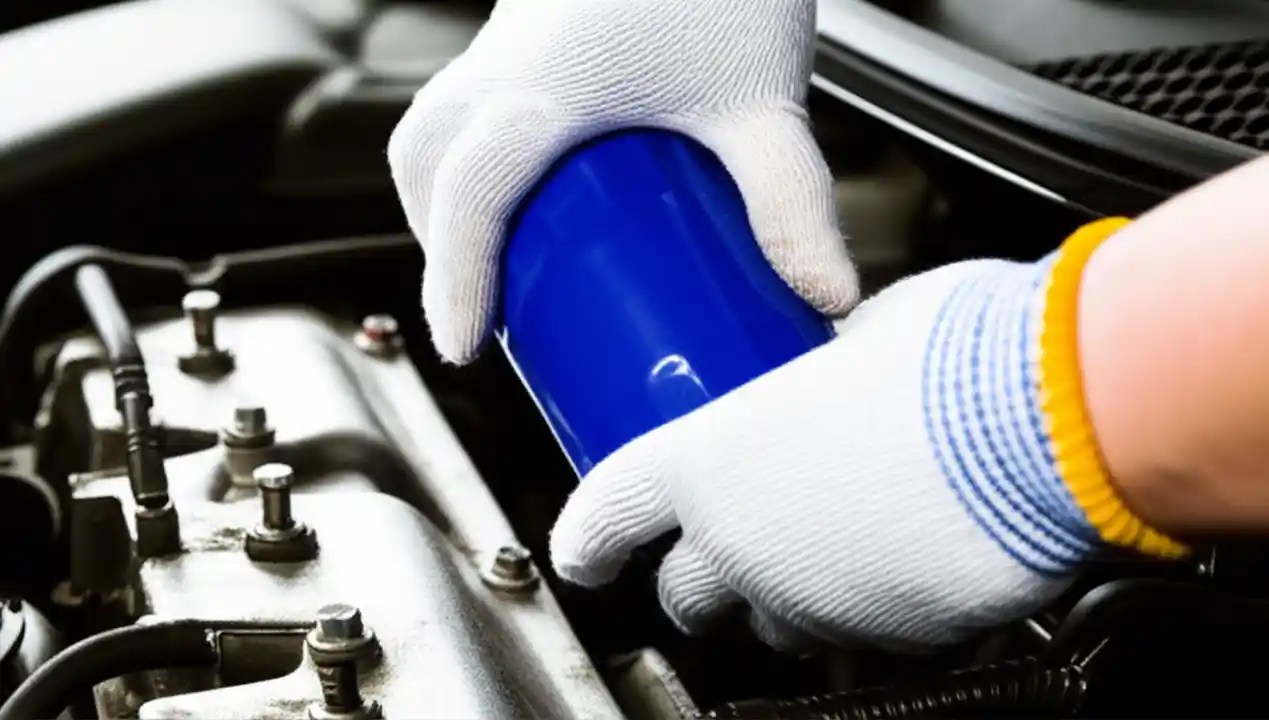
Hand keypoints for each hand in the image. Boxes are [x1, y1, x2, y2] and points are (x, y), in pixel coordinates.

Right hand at [388, 0, 858, 362]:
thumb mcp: (761, 106)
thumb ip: (791, 206)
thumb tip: (824, 298)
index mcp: (546, 87)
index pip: (471, 195)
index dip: (455, 278)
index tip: (462, 345)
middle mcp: (507, 60)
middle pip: (426, 162)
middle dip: (439, 242)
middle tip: (479, 308)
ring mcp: (509, 35)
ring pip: (434, 123)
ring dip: (444, 194)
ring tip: (492, 252)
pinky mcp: (526, 24)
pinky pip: (464, 95)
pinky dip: (467, 149)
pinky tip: (527, 176)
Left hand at [549, 259, 1101, 650]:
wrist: (1053, 420)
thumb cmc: (951, 355)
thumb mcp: (856, 332)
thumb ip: (819, 358)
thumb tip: (833, 352)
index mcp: (709, 462)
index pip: (608, 516)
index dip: (585, 541)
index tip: (581, 552)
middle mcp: (746, 545)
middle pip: (686, 596)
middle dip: (695, 579)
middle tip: (726, 544)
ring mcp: (815, 600)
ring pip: (770, 628)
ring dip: (779, 597)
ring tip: (823, 547)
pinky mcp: (890, 635)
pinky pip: (856, 634)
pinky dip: (860, 606)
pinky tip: (894, 557)